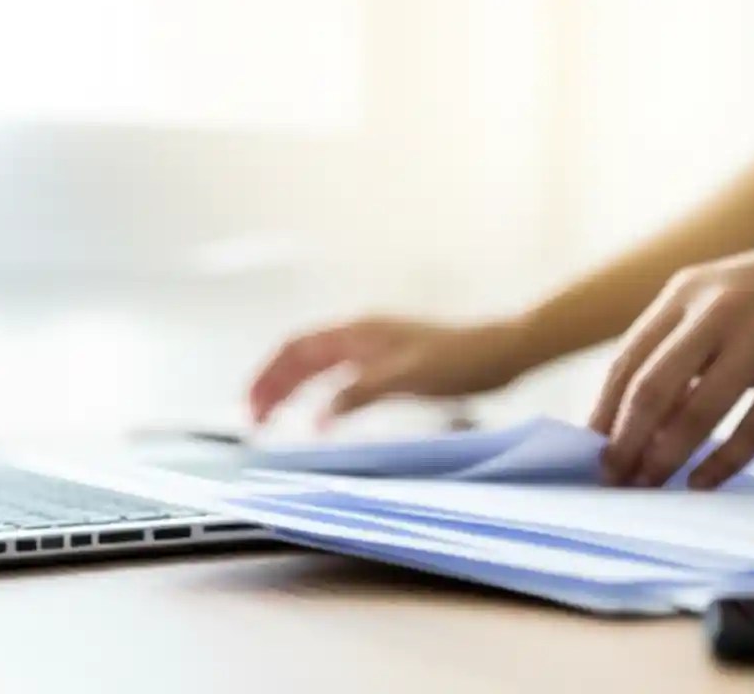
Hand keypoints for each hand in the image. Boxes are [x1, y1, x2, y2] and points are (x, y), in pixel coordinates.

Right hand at [249, 317, 530, 424]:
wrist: (502, 351)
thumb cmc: (460, 360)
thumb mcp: (404, 378)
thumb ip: (358, 394)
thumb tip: (319, 417)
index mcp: (358, 332)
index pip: (296, 349)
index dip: (267, 376)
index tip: (250, 407)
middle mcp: (362, 335)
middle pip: (302, 357)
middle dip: (273, 385)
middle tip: (254, 421)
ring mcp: (377, 348)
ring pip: (321, 366)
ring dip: (294, 390)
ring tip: (275, 419)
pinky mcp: (393, 363)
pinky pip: (343, 377)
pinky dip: (324, 396)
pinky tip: (325, 419)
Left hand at [589, 222, 753, 488]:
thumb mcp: (731, 295)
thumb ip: (688, 342)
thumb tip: (639, 414)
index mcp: (689, 289)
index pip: (627, 361)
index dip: (604, 413)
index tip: (592, 453)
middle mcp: (719, 308)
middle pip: (650, 389)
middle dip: (625, 443)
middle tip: (614, 481)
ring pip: (696, 413)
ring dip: (665, 459)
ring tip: (650, 488)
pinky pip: (752, 430)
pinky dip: (722, 464)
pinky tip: (703, 484)